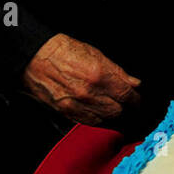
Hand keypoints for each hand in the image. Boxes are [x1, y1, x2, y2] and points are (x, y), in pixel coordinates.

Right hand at [22, 33, 141, 126]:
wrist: (36, 57)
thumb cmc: (64, 51)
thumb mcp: (97, 54)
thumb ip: (118, 72)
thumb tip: (134, 83)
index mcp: (100, 75)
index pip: (128, 95)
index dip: (136, 99)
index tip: (137, 99)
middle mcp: (89, 93)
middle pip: (118, 111)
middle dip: (126, 108)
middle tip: (128, 104)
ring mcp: (77, 104)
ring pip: (105, 119)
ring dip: (113, 115)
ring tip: (115, 109)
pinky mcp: (66, 112)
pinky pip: (88, 122)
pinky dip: (98, 119)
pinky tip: (101, 114)